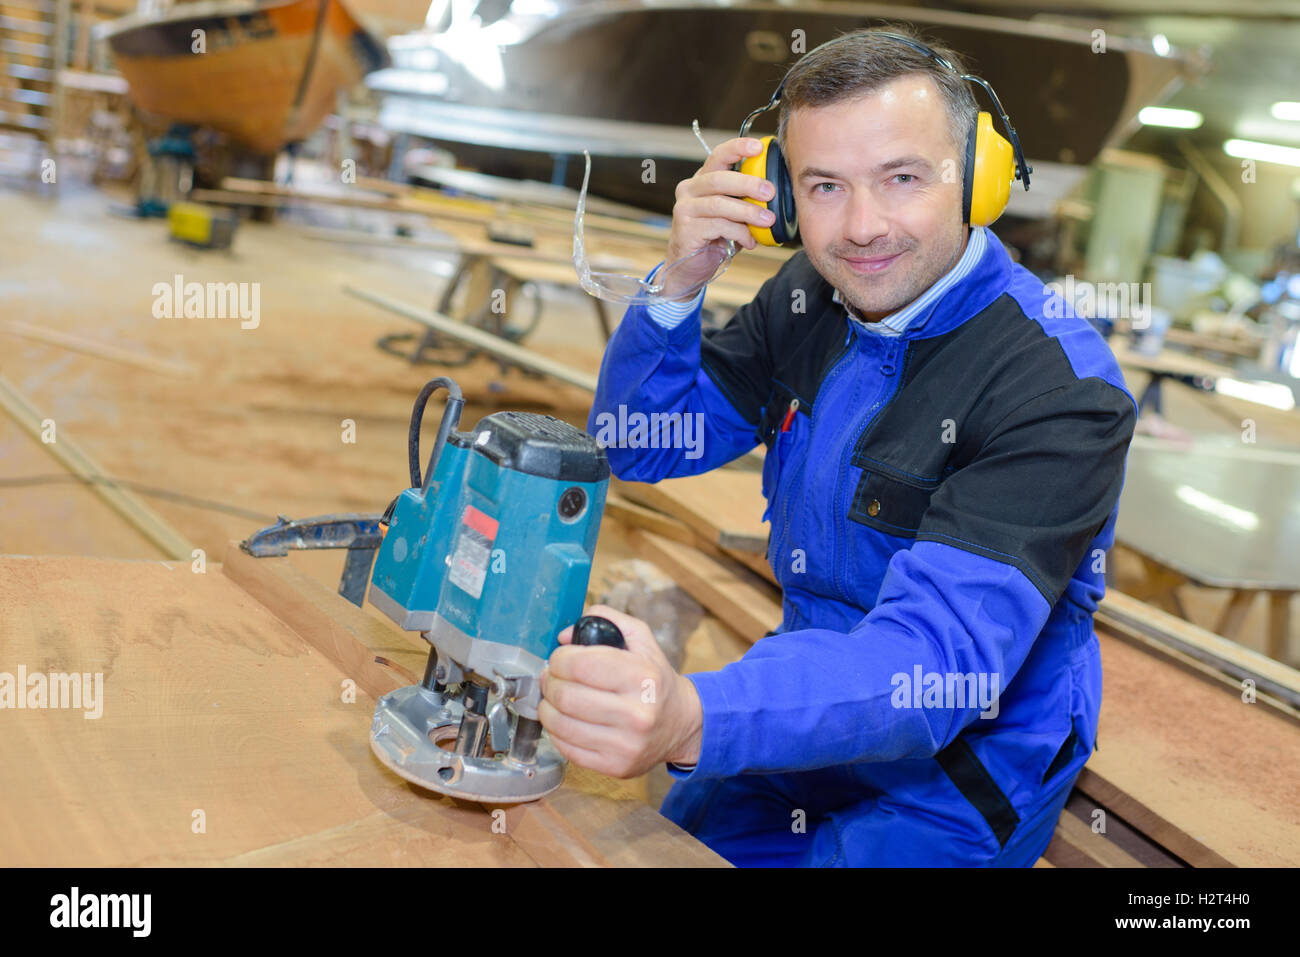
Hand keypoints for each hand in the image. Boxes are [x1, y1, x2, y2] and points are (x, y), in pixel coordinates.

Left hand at [538, 605, 702, 777]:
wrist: (682, 723)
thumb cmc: (654, 679)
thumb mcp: (640, 638)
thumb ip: (605, 620)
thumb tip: (565, 636)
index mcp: (642, 676)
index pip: (578, 665)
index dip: (558, 659)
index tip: (559, 659)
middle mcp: (636, 713)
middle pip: (565, 696)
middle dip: (549, 682)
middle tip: (551, 678)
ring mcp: (625, 744)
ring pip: (560, 724)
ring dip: (547, 707)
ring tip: (554, 698)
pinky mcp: (615, 766)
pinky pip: (566, 748)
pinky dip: (556, 732)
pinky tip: (565, 720)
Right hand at [660, 137, 776, 298]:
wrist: (690, 269)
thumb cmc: (715, 239)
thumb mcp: (734, 216)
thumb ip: (747, 202)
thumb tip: (777, 193)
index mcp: (702, 180)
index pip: (718, 156)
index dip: (737, 147)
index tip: (758, 146)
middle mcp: (689, 189)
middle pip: (719, 178)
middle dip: (748, 183)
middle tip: (770, 191)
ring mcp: (684, 208)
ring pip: (720, 203)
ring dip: (747, 211)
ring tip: (767, 220)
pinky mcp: (685, 228)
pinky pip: (717, 225)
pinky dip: (738, 233)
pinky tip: (750, 242)